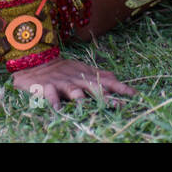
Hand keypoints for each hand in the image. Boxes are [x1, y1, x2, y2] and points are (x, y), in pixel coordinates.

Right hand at [11, 57, 134, 107]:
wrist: (36, 61)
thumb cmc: (62, 69)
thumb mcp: (81, 69)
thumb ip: (98, 74)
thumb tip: (116, 78)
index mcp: (87, 76)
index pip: (107, 81)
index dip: (121, 88)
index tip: (134, 94)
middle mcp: (77, 80)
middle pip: (94, 88)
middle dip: (107, 97)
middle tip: (119, 105)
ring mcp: (62, 83)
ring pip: (74, 91)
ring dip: (81, 98)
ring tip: (86, 107)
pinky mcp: (47, 87)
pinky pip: (50, 95)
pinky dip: (53, 102)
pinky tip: (58, 110)